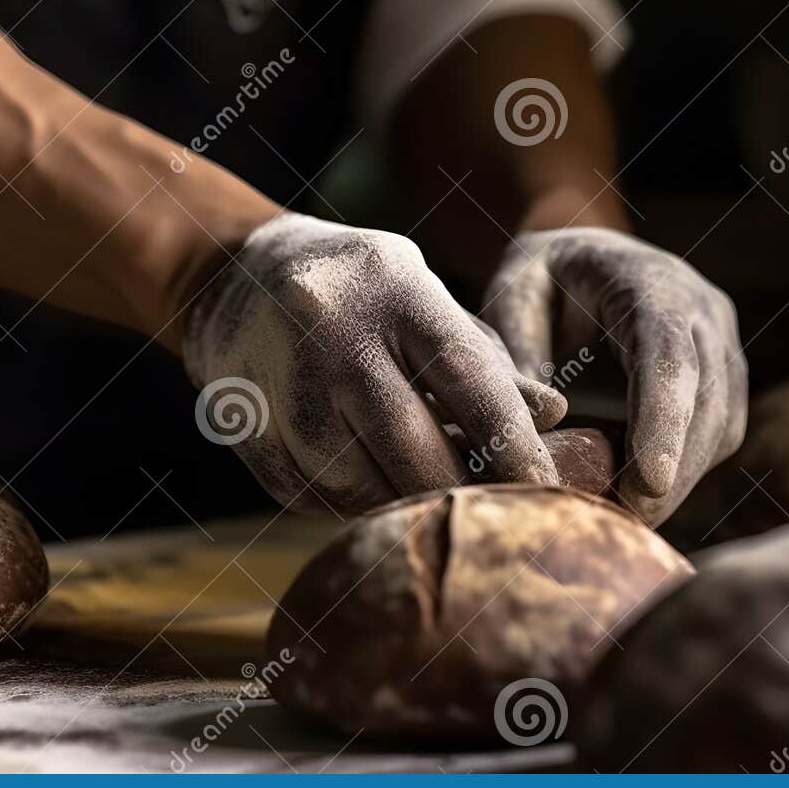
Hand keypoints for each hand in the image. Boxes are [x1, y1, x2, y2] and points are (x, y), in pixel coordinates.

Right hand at [184, 214, 565, 514]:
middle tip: (493, 511)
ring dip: (402, 502)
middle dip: (460, 488)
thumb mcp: (424, 297)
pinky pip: (316, 498)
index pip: (466, 376)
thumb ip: (487, 359)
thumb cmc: (358, 291)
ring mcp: (283, 383)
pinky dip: (353, 501)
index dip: (512, 442)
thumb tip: (554, 417)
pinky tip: (366, 477)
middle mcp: (332, 332)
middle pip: (413, 447)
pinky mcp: (249, 430)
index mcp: (392, 288)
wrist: (234, 276)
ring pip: (361, 487)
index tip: (548, 489)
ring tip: (425, 488)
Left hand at [482, 227, 746, 524]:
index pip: (670, 353)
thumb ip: (519, 349)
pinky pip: (718, 433)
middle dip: (674, 469)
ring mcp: (720, 343)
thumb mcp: (514, 293)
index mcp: (651, 281)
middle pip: (707, 398)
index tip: (648, 483)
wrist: (581, 257)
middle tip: (628, 523)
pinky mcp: (722, 376)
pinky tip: (643, 496)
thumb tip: (542, 423)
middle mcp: (701, 309)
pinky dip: (686, 471)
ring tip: (630, 519)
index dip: (663, 419)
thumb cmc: (540, 278)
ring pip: (722, 423)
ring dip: (682, 479)